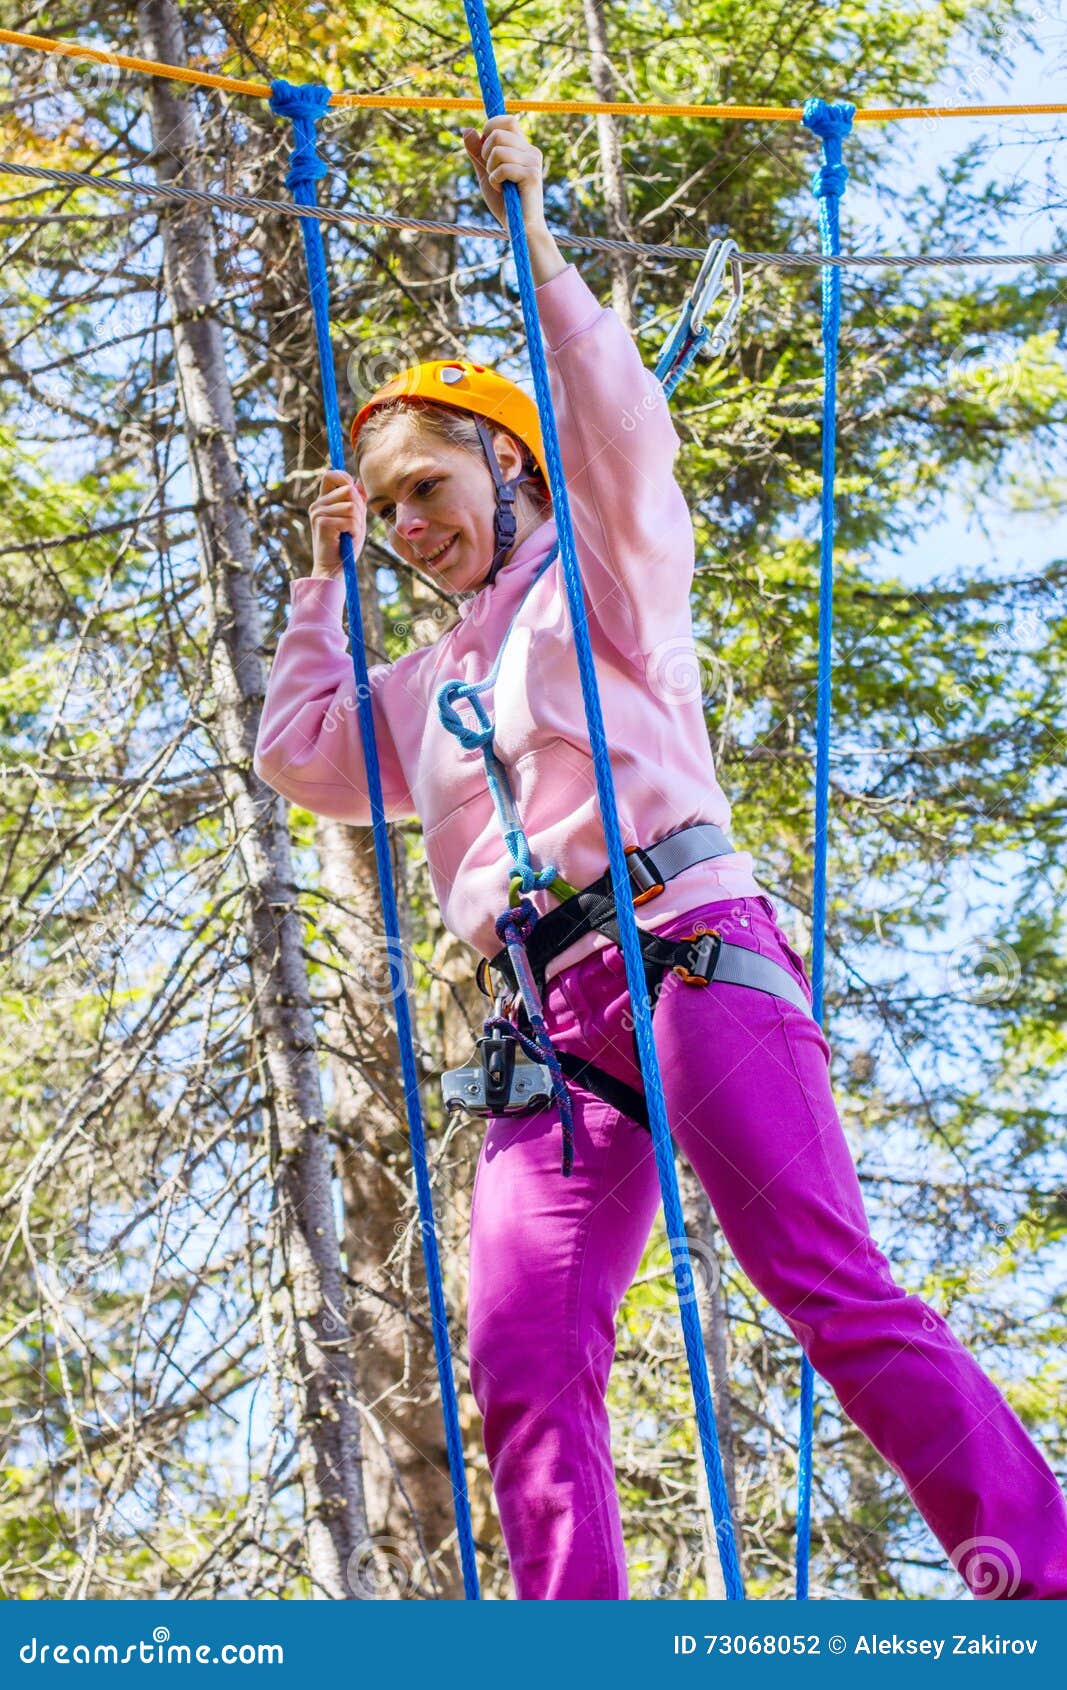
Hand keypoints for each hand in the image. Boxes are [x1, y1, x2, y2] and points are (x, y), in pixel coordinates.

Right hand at [309, 469, 366, 577]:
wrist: (334, 569)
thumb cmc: (345, 546)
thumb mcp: (355, 520)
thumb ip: (356, 501)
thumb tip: (358, 482)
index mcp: (323, 502)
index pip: (332, 475)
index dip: (346, 479)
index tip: (355, 495)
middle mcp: (317, 505)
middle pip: (349, 490)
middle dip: (359, 509)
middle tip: (353, 527)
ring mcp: (318, 512)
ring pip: (352, 505)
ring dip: (357, 522)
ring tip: (349, 534)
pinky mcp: (322, 522)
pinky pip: (350, 518)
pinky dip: (354, 530)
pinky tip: (346, 539)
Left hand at [463, 115, 546, 232]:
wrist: (520, 229)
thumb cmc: (505, 203)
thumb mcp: (486, 173)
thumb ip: (477, 153)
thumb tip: (467, 129)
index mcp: (523, 147)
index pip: (507, 120)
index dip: (490, 127)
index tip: (485, 149)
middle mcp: (531, 151)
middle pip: (499, 131)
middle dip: (485, 151)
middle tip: (490, 170)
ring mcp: (533, 162)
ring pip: (498, 149)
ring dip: (490, 169)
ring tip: (498, 184)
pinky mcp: (532, 175)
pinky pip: (502, 168)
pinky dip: (495, 180)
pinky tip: (502, 190)